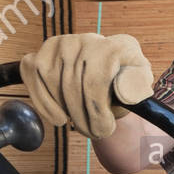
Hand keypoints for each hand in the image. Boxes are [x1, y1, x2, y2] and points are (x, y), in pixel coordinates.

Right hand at [21, 32, 153, 138]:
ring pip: (53, 83)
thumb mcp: (140, 86)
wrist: (108, 78)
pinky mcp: (39, 54)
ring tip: (81, 125)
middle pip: (73, 84)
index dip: (97, 110)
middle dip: (83, 117)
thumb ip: (138, 86)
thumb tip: (126, 91)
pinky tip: (59, 118)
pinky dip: (44, 103)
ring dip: (66, 111)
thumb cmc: (125, 85)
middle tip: (93, 134)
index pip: (96, 79)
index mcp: (116, 45)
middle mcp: (87, 39)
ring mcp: (60, 44)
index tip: (104, 130)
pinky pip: (33, 78)